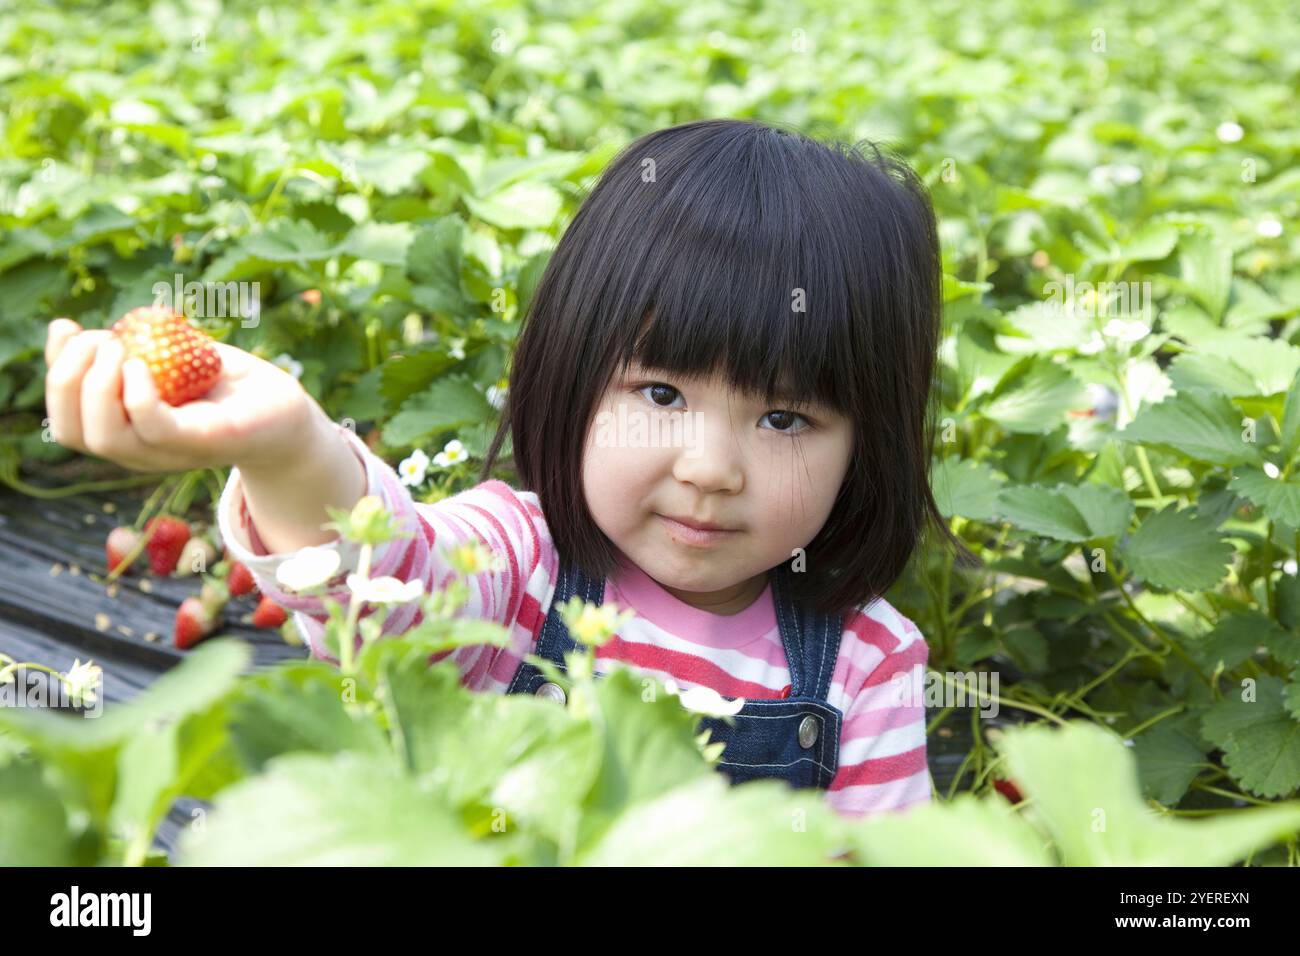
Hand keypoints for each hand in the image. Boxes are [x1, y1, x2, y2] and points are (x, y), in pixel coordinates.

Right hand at [44, 317, 320, 473]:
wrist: (284, 411)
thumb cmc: (224, 385)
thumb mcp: (167, 362)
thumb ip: (125, 353)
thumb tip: (76, 332)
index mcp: (125, 432)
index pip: (65, 417)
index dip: (54, 372)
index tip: (66, 326)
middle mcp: (139, 450)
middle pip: (71, 431)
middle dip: (66, 378)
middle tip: (96, 338)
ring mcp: (169, 452)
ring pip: (104, 437)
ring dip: (96, 386)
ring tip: (117, 348)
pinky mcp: (202, 441)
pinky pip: (154, 427)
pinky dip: (137, 396)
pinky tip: (141, 365)